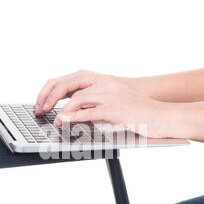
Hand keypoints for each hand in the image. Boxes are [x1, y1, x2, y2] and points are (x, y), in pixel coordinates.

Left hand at [49, 78, 184, 140]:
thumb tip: (74, 113)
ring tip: (54, 121)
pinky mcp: (115, 110)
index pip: (70, 81)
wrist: (163, 116)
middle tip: (40, 111)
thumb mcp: (116, 104)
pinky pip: (89, 112)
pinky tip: (65, 122)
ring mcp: (110, 96)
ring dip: (61, 111)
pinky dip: (74, 117)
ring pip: (77, 99)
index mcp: (103, 82)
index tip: (41, 102)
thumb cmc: (141, 114)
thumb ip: (96, 105)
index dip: (52, 91)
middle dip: (50, 99)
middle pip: (69, 87)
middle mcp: (105, 85)